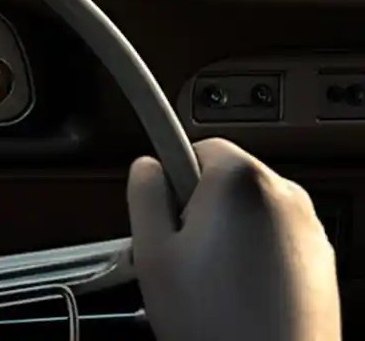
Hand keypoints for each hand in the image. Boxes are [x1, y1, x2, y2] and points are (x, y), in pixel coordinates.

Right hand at [128, 138, 339, 340]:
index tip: (163, 211)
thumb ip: (144, 194)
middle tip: (182, 256)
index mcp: (240, 181)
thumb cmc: (215, 322)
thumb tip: (147, 167)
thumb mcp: (152, 252)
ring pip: (249, 212)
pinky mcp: (322, 260)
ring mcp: (310, 229)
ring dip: (226, 234)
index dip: (171, 180)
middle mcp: (284, 195)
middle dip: (198, 209)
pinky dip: (254, 256)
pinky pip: (274, 239)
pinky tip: (238, 295)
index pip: (195, 144)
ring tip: (212, 283)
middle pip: (224, 180)